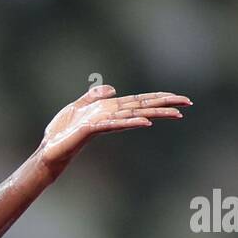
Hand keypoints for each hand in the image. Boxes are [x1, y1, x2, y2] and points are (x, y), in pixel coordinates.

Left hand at [38, 85, 188, 172]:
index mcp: (110, 110)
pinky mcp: (92, 130)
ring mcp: (104, 123)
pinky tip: (145, 122)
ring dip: (156, 113)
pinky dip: (130, 122)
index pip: (139, 101)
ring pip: (135, 115)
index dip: (159, 98)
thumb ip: (94, 96)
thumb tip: (113, 88)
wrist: (48, 149)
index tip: (179, 98)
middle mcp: (111, 116)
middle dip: (166, 105)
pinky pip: (115, 124)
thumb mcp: (77, 107)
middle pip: (143, 107)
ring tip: (176, 114)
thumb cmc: (61, 132)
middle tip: (188, 103)